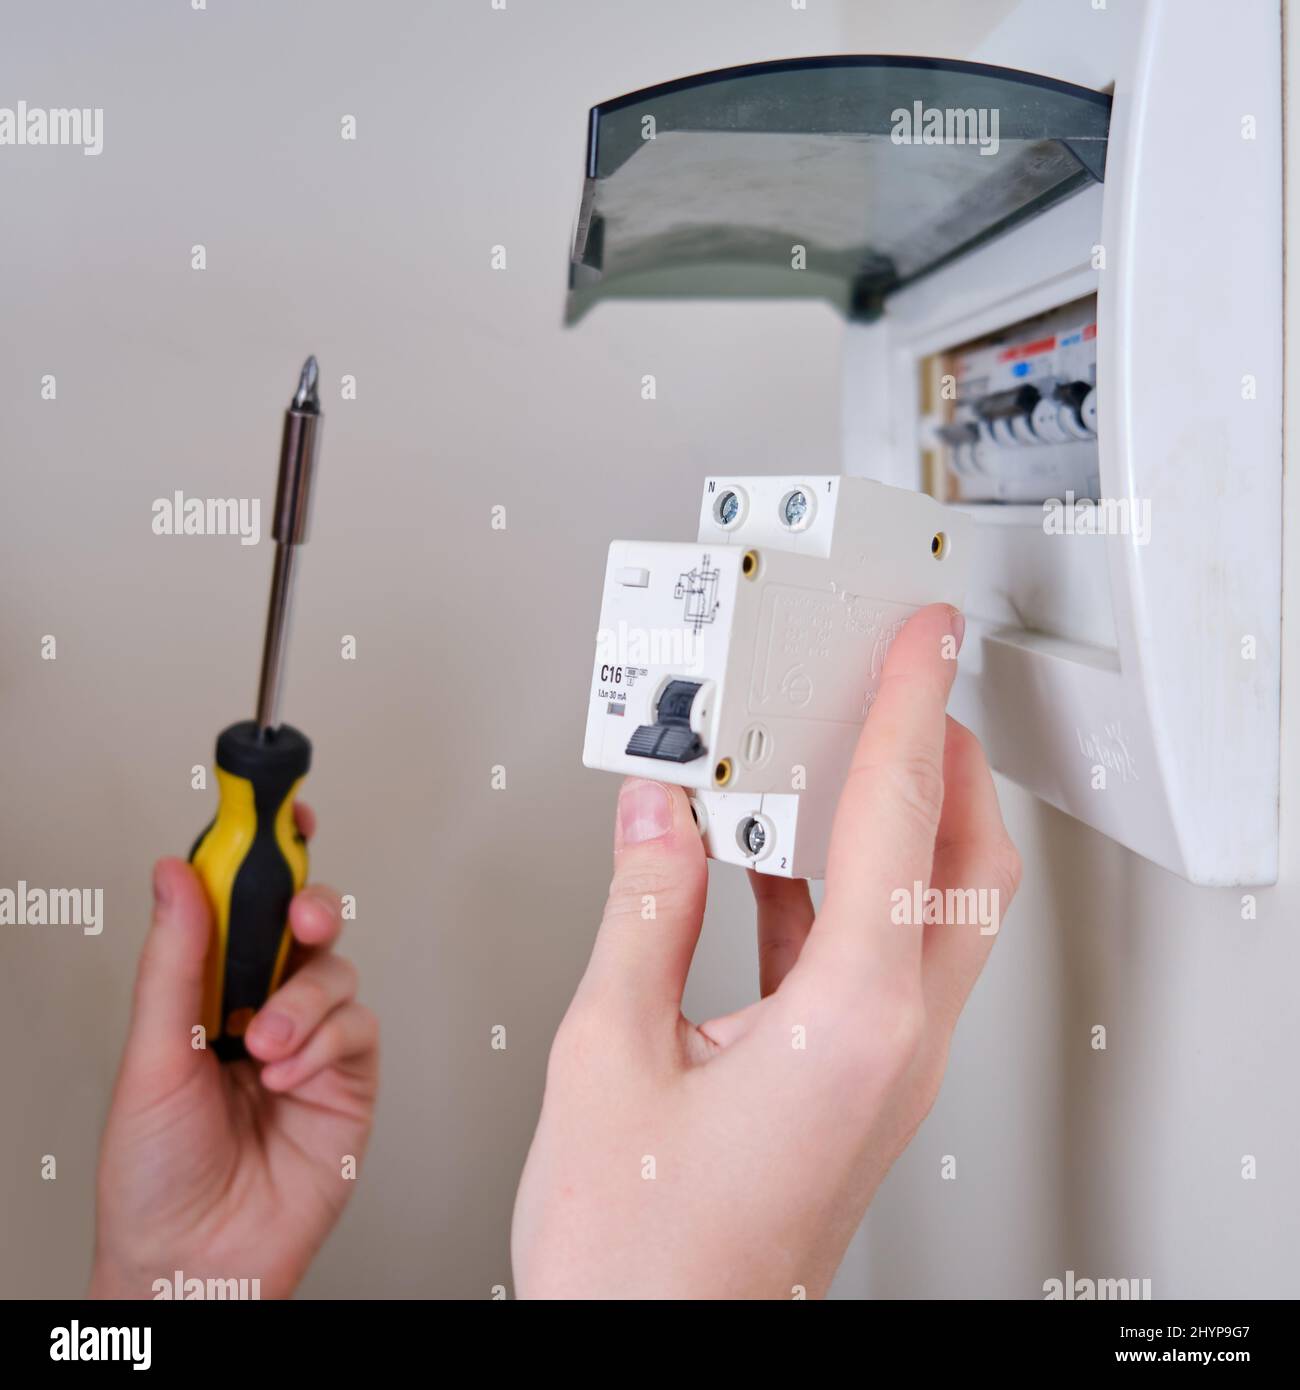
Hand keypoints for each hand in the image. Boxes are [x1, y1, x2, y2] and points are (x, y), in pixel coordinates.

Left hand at [90, 805, 377, 1298]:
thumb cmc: (154, 1173)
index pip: (240, 898)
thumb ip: (174, 959)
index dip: (262, 847)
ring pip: (336, 969)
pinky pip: (358, 1027)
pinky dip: (324, 1047)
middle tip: (300, 918)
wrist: (198, 1260)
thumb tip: (174, 872)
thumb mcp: (149, 1055)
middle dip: (308, 906)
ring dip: (303, 1005)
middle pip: (303, 918)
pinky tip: (289, 1081)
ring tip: (264, 1049)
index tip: (275, 803)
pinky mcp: (350, 1073)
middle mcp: (263, 1001)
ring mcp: (312, 1036)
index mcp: (206, 986)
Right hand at [512, 604, 1020, 1298]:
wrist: (660, 1345)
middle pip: (962, 863)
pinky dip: (834, 887)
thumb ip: (642, 911)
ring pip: (927, 908)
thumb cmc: (641, 1254)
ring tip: (824, 754)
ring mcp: (883, 1067)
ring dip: (890, 822)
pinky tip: (768, 855)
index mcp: (851, 1022)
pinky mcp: (854, 1082)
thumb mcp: (610, 1053)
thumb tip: (656, 814)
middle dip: (940, 759)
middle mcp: (893, 1043)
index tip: (923, 641)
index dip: (908, 710)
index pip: (901, 820)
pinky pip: (870, 954)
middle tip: (897, 687)